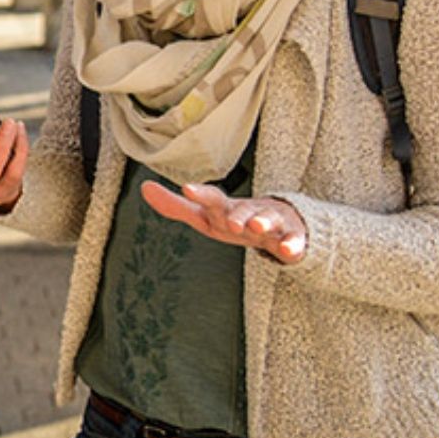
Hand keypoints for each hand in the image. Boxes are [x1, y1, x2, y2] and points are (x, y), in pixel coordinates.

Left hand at [141, 180, 306, 263]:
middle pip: (242, 210)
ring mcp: (272, 222)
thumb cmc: (235, 220)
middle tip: (232, 223)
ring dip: (262, 223)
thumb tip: (144, 187)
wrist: (283, 223)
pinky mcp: (292, 237)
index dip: (200, 194)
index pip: (211, 198)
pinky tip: (288, 250)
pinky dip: (292, 245)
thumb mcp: (206, 217)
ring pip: (268, 220)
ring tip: (256, 227)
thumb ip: (177, 207)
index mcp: (225, 208)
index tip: (186, 189)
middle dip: (238, 215)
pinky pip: (294, 241)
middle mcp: (248, 211)